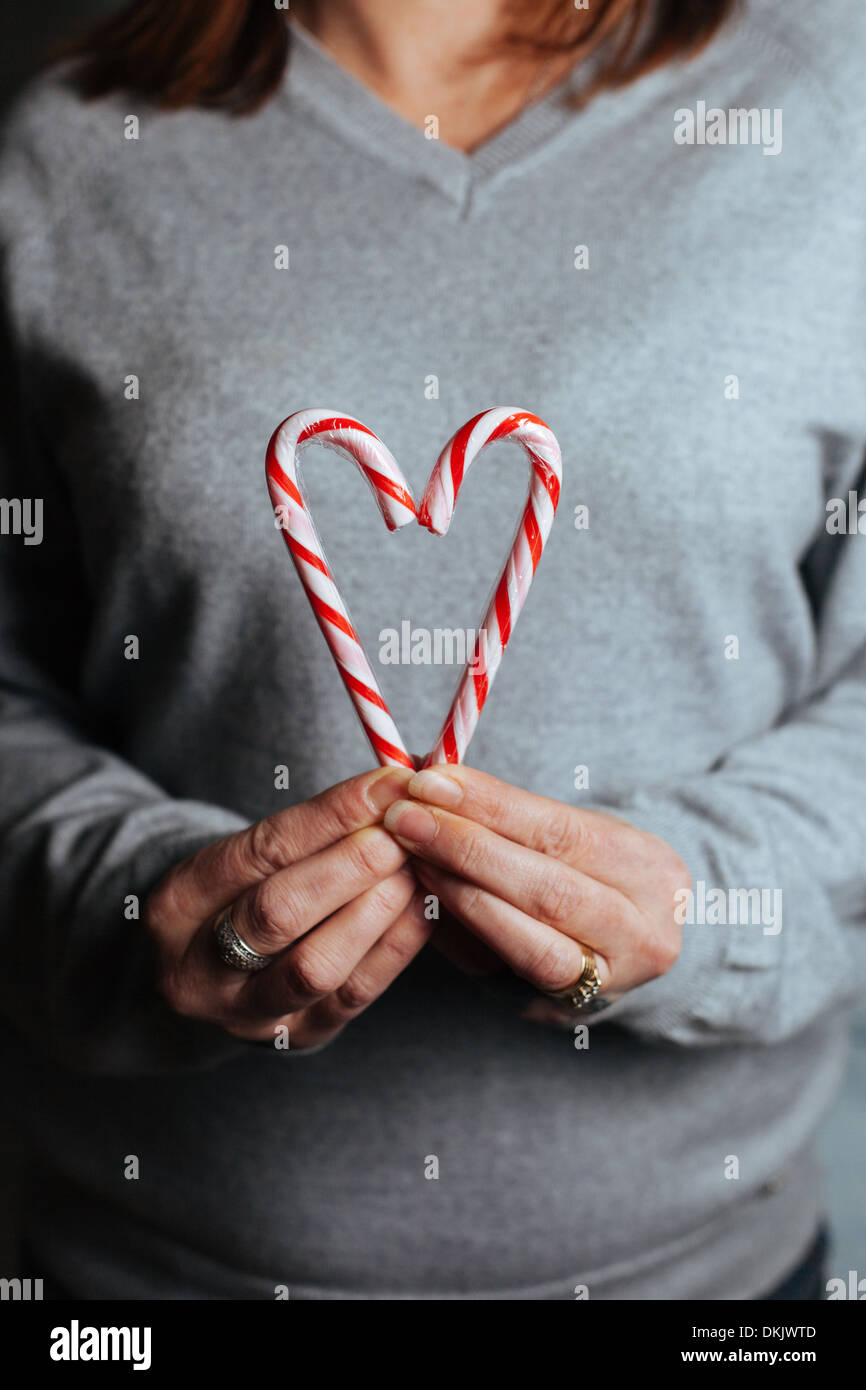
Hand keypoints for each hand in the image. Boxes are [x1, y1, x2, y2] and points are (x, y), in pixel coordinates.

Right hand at [145, 767, 431, 1048]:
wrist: (215, 974)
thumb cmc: (239, 896)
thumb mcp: (245, 858)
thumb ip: (308, 827)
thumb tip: (391, 786)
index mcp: (177, 905)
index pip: (260, 851)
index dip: (332, 815)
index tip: (387, 785)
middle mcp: (198, 970)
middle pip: (280, 913)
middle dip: (352, 865)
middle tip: (404, 829)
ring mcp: (248, 1014)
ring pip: (317, 965)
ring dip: (377, 909)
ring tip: (416, 866)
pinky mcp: (300, 1035)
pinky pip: (355, 992)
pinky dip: (396, 944)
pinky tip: (421, 906)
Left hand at [382, 765, 688, 1010]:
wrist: (624, 944)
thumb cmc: (589, 871)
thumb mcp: (577, 833)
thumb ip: (512, 813)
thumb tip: (434, 782)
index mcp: (652, 871)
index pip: (563, 831)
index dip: (491, 804)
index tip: (432, 781)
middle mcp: (644, 934)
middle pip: (548, 890)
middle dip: (467, 849)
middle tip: (405, 818)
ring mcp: (610, 984)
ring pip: (530, 945)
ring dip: (459, 894)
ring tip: (410, 856)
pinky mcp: (565, 1011)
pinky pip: (506, 974)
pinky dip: (461, 934)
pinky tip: (426, 900)